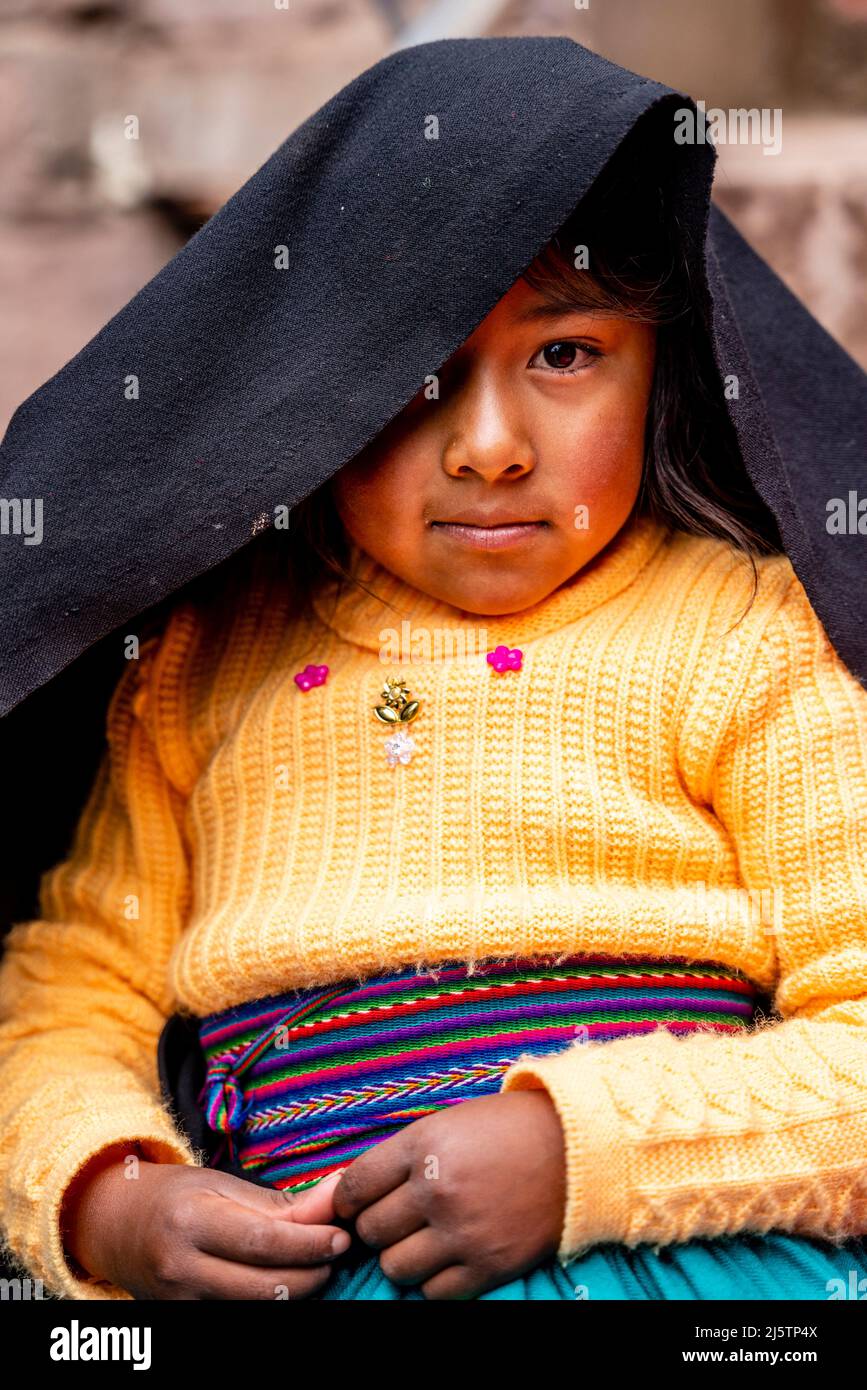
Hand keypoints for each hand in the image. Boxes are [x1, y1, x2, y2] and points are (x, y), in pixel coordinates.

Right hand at [62, 1145, 350, 1299]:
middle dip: (311, 1272)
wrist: (114, 1228)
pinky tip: (285, 1281)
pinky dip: (269, 1302)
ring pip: (255, 1308)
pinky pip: (238, 1315)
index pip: (263, 1242)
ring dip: (295, 1289)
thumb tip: (335, 1194)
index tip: (342, 1236)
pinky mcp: (184, 1320)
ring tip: (315, 1264)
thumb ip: (279, 1201)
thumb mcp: (221, 1185)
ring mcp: (180, 1302)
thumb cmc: (174, 1197)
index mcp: (191, 1221)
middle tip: (338, 1251)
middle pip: (264, 1286)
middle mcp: (182, 1268)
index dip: (309, 1243)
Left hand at [333, 1089, 566, 1298]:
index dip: (347, 1200)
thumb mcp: (446, 1124)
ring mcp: (463, 1231)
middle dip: (377, 1227)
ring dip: (403, 1255)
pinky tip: (449, 1256)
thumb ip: (398, 1158)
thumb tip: (345, 1194)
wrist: (578, 1148)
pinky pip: (433, 1292)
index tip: (356, 1203)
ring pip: (395, 1267)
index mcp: (423, 1145)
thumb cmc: (507, 1129)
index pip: (354, 1187)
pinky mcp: (489, 1264)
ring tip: (425, 1238)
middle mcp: (437, 1190)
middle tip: (398, 1217)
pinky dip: (435, 1279)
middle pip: (370, 1230)